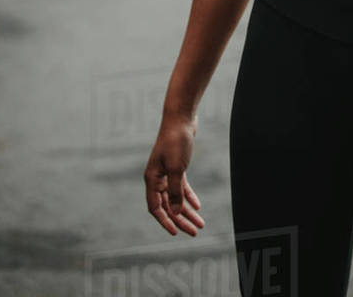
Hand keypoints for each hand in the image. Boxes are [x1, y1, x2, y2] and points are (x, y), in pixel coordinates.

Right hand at [144, 111, 204, 235]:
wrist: (181, 118)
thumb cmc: (176, 141)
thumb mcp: (177, 168)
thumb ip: (175, 191)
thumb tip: (176, 212)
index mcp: (152, 179)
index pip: (155, 208)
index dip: (165, 222)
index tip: (176, 233)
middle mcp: (156, 178)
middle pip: (167, 206)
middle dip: (181, 220)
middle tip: (195, 232)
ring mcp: (166, 172)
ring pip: (175, 198)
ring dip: (187, 211)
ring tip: (200, 223)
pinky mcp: (175, 166)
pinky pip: (181, 187)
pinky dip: (188, 196)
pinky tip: (197, 206)